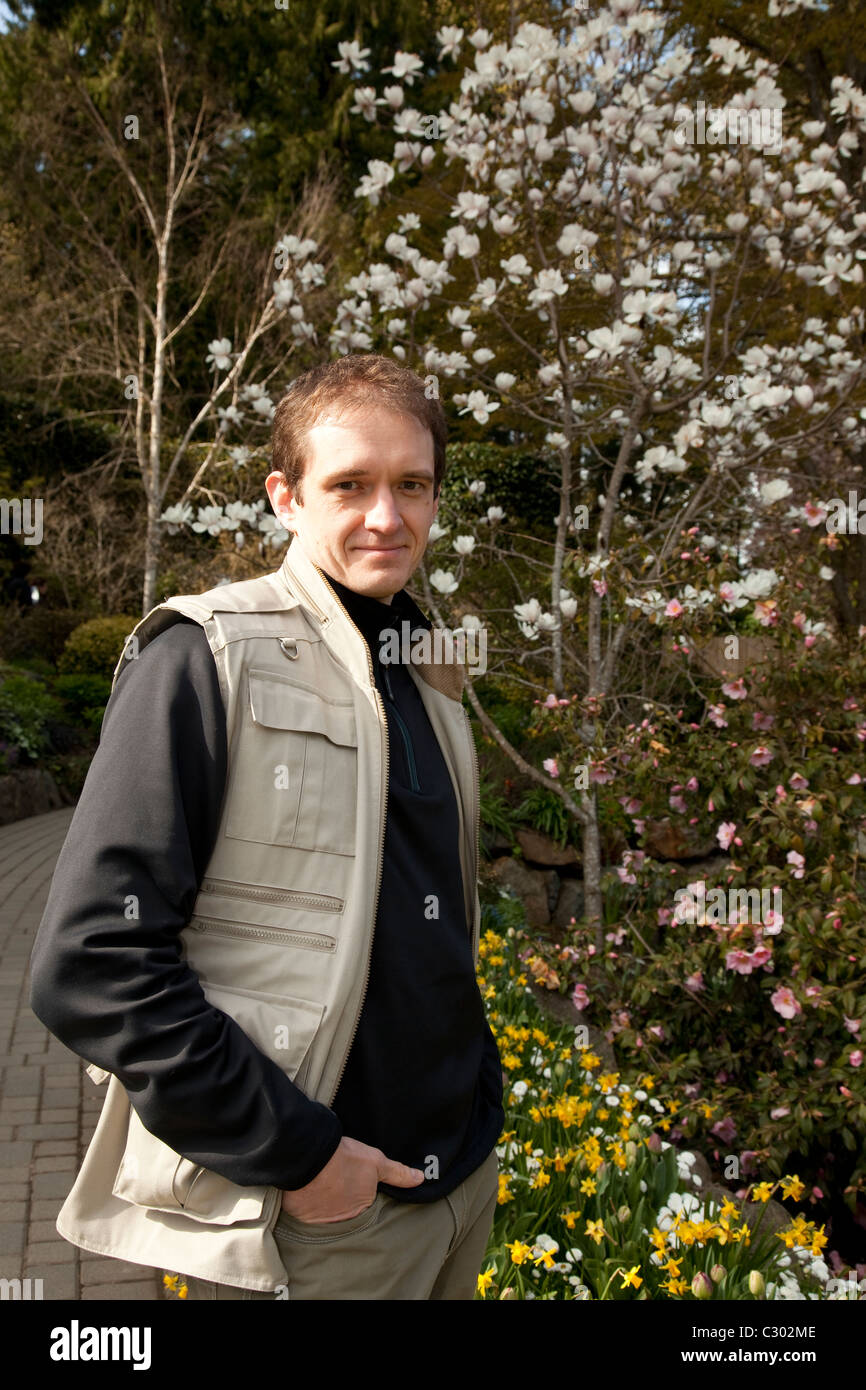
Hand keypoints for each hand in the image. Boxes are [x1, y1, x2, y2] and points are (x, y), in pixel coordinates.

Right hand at [280, 1135, 424, 1222]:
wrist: (308, 1156)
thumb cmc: (343, 1158)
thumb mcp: (375, 1161)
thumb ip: (397, 1173)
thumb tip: (421, 1179)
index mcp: (362, 1208)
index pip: (364, 1205)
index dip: (359, 1192)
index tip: (353, 1181)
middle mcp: (343, 1220)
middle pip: (345, 1212)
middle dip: (342, 1201)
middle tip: (337, 1183)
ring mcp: (321, 1220)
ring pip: (327, 1213)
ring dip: (326, 1204)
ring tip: (323, 1185)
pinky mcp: (302, 1216)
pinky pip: (308, 1213)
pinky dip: (309, 1204)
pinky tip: (309, 1190)